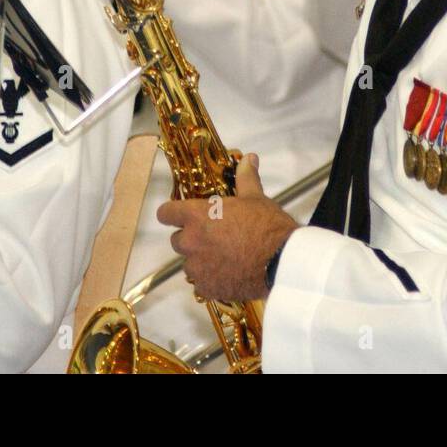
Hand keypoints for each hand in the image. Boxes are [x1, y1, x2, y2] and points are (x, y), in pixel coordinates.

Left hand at [157, 154, 298, 302]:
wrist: (281, 262)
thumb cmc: (267, 226)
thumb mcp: (255, 198)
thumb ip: (245, 178)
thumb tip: (248, 159)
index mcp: (197, 216)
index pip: (165, 213)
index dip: (172, 214)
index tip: (179, 216)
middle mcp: (191, 241)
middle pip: (177, 240)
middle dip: (192, 238)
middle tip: (215, 237)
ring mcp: (197, 267)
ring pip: (190, 263)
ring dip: (201, 260)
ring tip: (225, 258)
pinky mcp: (207, 287)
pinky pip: (201, 283)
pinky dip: (211, 280)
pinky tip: (229, 274)